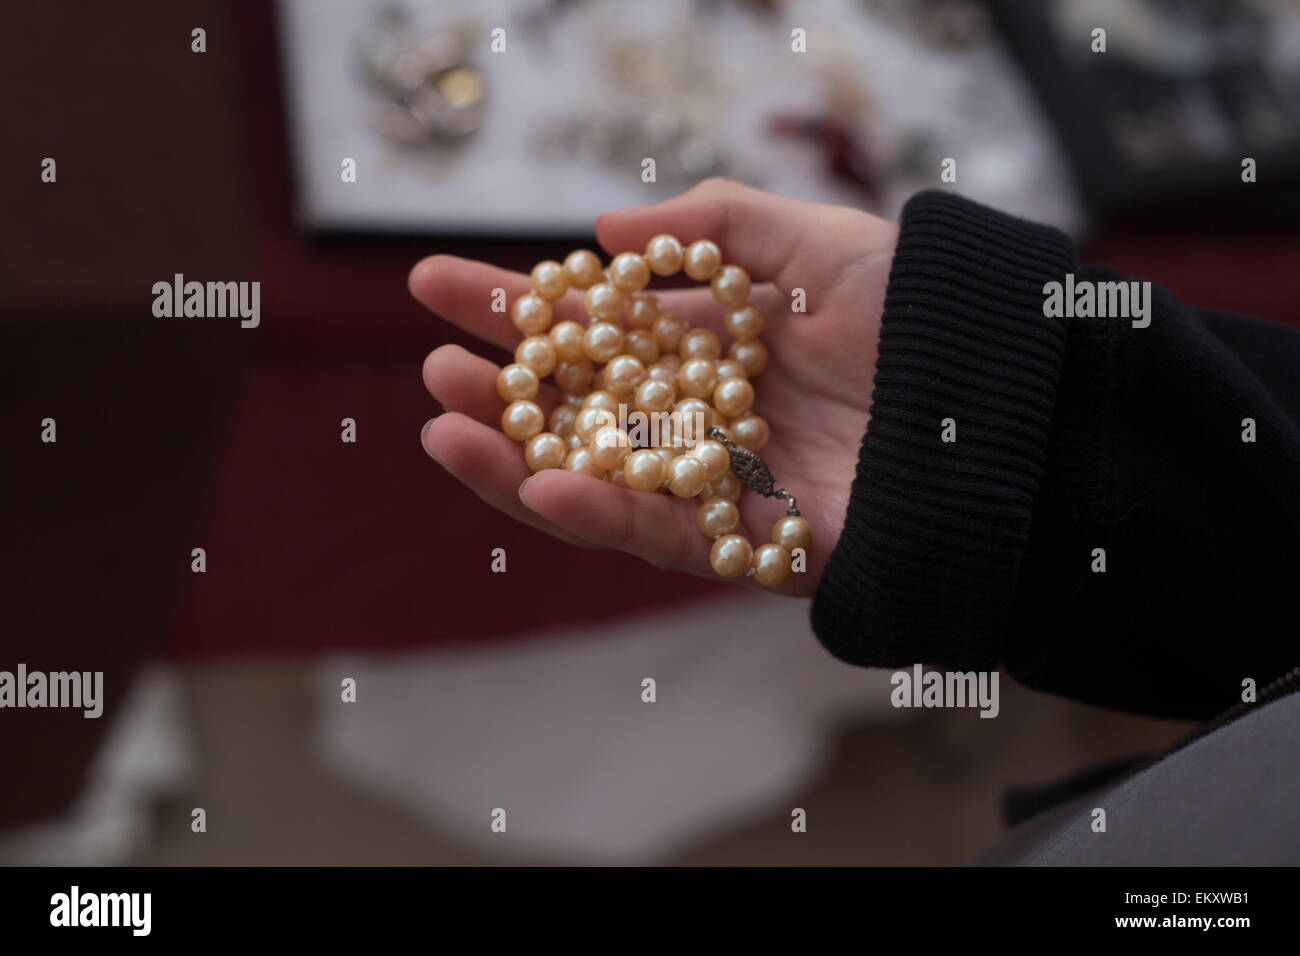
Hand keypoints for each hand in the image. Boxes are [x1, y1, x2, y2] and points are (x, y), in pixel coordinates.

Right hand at [411, 178, 897, 595]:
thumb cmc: (920, 318)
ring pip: (600, 478)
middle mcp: (702, 417)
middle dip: (502, 385)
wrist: (1004, 407)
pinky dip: (604, 513)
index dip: (520, 310)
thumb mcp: (812, 243)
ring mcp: (720, 484)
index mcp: (710, 347)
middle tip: (430, 361)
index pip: (593, 331)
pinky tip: (542, 481)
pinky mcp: (750, 547)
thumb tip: (605, 229)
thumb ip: (713, 230)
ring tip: (444, 425)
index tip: (439, 286)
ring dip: (518, 458)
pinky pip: (665, 535)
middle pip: (580, 408)